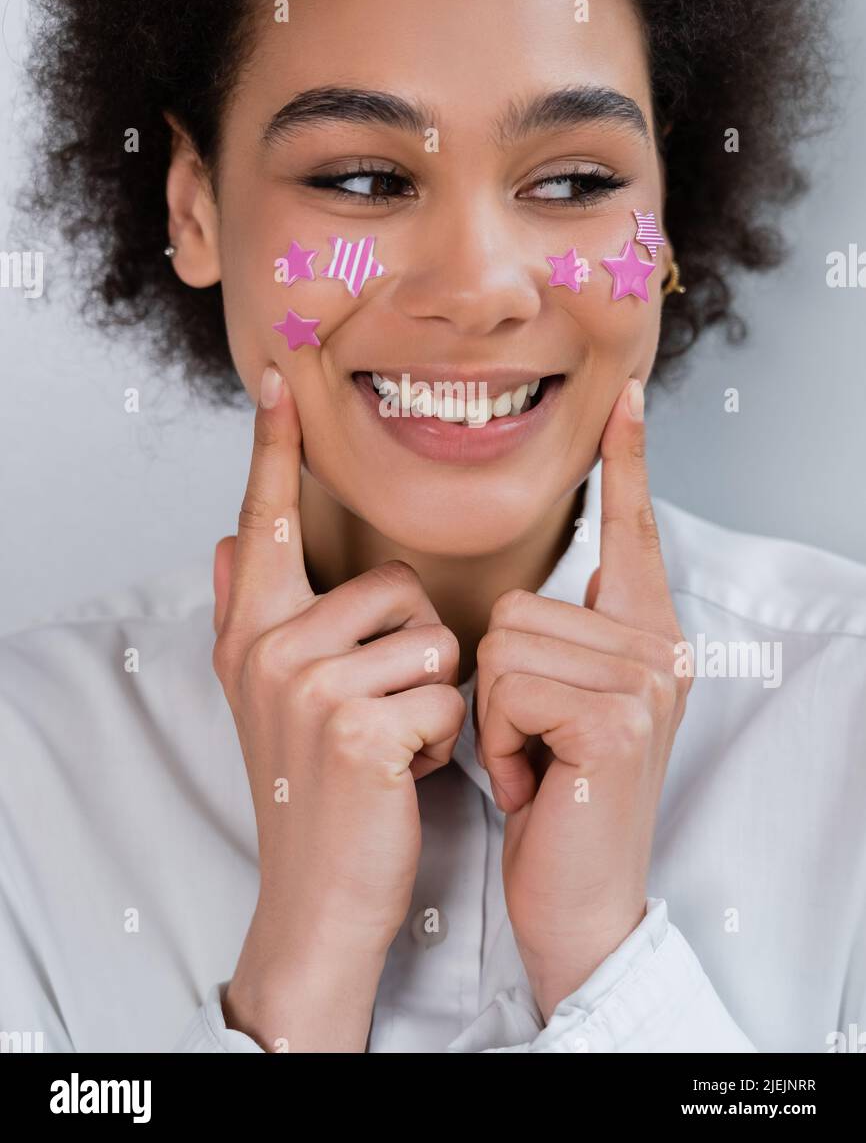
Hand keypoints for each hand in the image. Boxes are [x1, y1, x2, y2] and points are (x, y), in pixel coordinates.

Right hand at [213, 365, 465, 1050]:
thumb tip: (231, 540)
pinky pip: (449, 694)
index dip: (274, 444)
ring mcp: (308, 686)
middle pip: (397, 583)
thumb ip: (252, 614)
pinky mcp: (358, 726)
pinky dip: (446, 740)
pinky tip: (407, 775)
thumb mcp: (266, 700)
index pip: (265, 517)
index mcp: (252, 630)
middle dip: (417, 651)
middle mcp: (268, 646)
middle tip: (383, 714)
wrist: (318, 898)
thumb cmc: (313, 791)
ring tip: (395, 744)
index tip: (281, 372)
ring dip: (435, 699)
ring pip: (435, 637)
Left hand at [474, 377, 691, 1021]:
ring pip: (502, 644)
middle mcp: (658, 648)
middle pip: (517, 605)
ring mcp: (645, 681)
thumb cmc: (555, 798)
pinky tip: (534, 783)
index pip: (632, 532)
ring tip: (533, 762)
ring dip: (493, 717)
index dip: (626, 462)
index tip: (623, 397)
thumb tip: (535, 586)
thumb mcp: (551, 705)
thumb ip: (553, 638)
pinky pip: (507, 688)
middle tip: (532, 745)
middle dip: (497, 686)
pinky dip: (499, 744)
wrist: (576, 902)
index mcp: (642, 636)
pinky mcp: (617, 718)